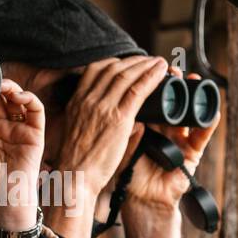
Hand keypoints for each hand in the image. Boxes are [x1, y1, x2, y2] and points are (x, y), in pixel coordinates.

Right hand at [54, 56, 170, 198]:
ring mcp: (102, 108)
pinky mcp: (118, 119)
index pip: (95, 69)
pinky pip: (137, 90)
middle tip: (148, 60)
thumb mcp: (77, 131)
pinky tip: (161, 72)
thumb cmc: (78, 161)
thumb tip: (112, 114)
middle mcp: (88, 100)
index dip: (115, 63)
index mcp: (77, 101)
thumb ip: (92, 118)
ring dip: (146, 65)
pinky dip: (151, 78)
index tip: (128, 63)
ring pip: (126, 76)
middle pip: (113, 69)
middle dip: (134, 61)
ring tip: (159, 63)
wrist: (75, 176)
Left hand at [121, 80, 219, 218]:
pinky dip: (208, 124)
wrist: (143, 201)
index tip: (151, 69)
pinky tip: (212, 112)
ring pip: (189, 113)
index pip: (151, 100)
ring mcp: (180, 139)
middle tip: (174, 70)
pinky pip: (202, 136)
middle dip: (175, 84)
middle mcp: (164, 129)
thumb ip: (128, 136)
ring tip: (194, 81)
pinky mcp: (192, 153)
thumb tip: (135, 121)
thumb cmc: (130, 176)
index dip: (152, 85)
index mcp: (146, 125)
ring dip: (194, 96)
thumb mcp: (124, 151)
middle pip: (172, 101)